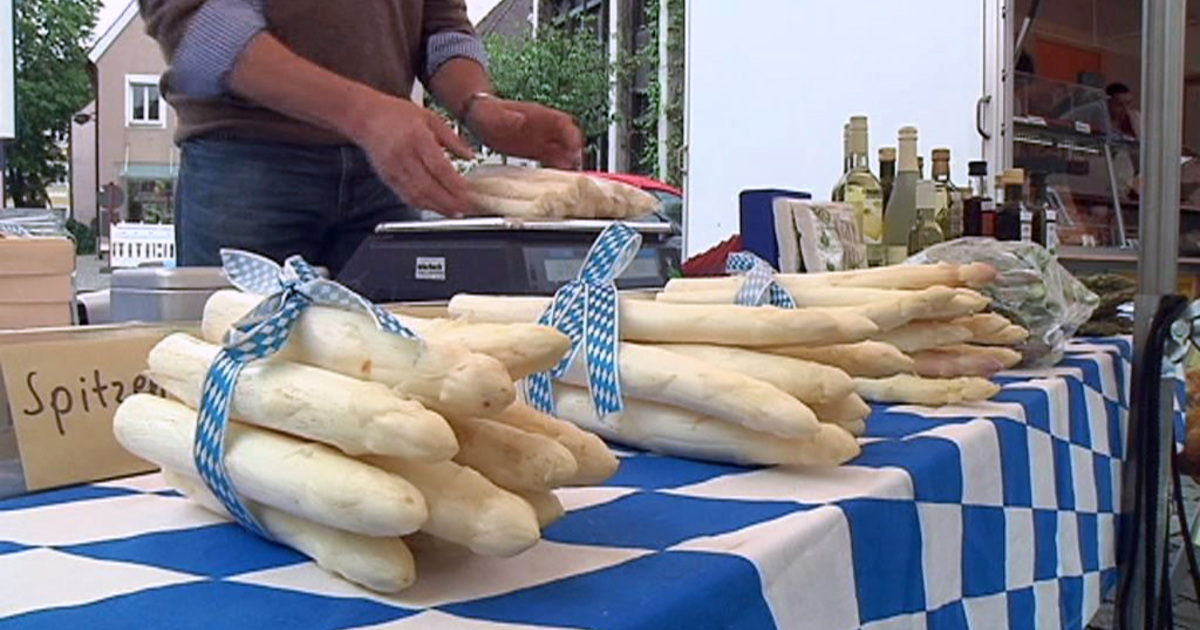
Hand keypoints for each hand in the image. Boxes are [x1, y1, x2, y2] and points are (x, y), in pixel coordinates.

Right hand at [352, 94, 475, 216]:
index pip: (439, 166)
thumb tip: (471, 155)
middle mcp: (404, 155)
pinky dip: (422, 205)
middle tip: (466, 209)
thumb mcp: (430, 118)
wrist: (364, 117)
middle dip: (449, 202)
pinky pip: (405, 196)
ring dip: (437, 207)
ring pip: (417, 195)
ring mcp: (393, 168)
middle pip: (428, 186)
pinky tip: (435, 207)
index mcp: (417, 137)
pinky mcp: (387, 178)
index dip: (454, 184)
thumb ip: (452, 138)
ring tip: (454, 212)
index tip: (469, 194)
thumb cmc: (397, 114)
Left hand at [467, 98, 584, 169]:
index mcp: (538, 116)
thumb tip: (521, 120)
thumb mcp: (494, 113)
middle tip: (577, 169)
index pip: (564, 123)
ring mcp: (540, 139)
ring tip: (570, 177)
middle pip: (569, 139)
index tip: (576, 149)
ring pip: (563, 150)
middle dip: (576, 153)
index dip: (573, 136)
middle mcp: (543, 128)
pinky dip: (557, 168)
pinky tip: (557, 179)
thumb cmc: (486, 111)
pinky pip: (551, 159)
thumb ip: (508, 118)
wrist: (478, 115)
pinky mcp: (534, 151)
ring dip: (569, 163)